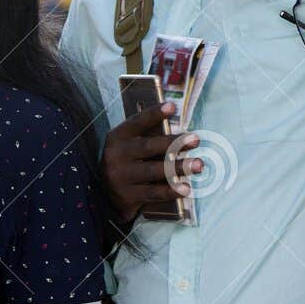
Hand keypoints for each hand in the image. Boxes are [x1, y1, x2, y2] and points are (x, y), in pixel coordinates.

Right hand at [100, 101, 202, 219]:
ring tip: (198, 164)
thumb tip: (178, 123)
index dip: (154, 114)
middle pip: (148, 147)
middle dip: (174, 142)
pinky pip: (153, 192)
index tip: (172, 106)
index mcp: (118, 137)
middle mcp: (116, 155)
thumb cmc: (127, 161)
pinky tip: (186, 188)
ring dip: (178, 167)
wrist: (106, 194)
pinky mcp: (127, 196)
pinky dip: (171, 190)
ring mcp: (120, 177)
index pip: (137, 122)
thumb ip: (149, 134)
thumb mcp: (130, 144)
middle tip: (196, 139)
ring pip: (153, 170)